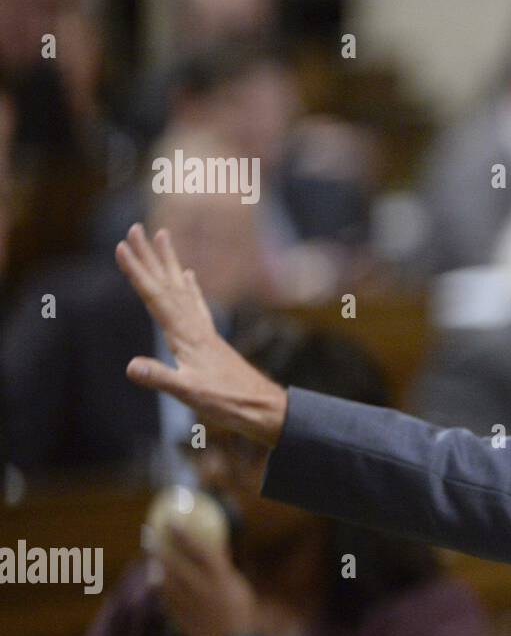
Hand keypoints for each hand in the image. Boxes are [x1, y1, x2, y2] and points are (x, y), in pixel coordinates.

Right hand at [115, 223, 286, 447]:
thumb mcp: (190, 394)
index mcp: (186, 335)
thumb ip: (161, 378)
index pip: (155, 297)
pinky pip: (197, 304)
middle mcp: (196, 327)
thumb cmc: (229, 403)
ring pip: (181, 288)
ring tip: (163, 236)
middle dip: (150, 256)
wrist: (264, 407)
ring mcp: (205, 331)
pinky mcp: (211, 340)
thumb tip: (131, 366)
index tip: (121, 246)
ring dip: (169, 263)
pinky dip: (190, 288)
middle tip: (135, 228)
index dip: (137, 272)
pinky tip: (189, 277)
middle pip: (167, 284)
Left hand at [158, 527, 259, 635]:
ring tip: (152, 554)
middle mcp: (202, 589)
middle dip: (160, 547)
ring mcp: (188, 604)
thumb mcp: (238, 587)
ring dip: (157, 565)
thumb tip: (214, 548)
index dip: (184, 534)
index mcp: (220, 579)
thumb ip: (224, 568)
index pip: (199, 550)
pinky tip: (157, 580)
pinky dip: (160, 587)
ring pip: (166, 580)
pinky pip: (165, 598)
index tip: (172, 521)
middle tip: (148, 534)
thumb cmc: (241, 614)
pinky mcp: (178, 618)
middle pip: (175, 563)